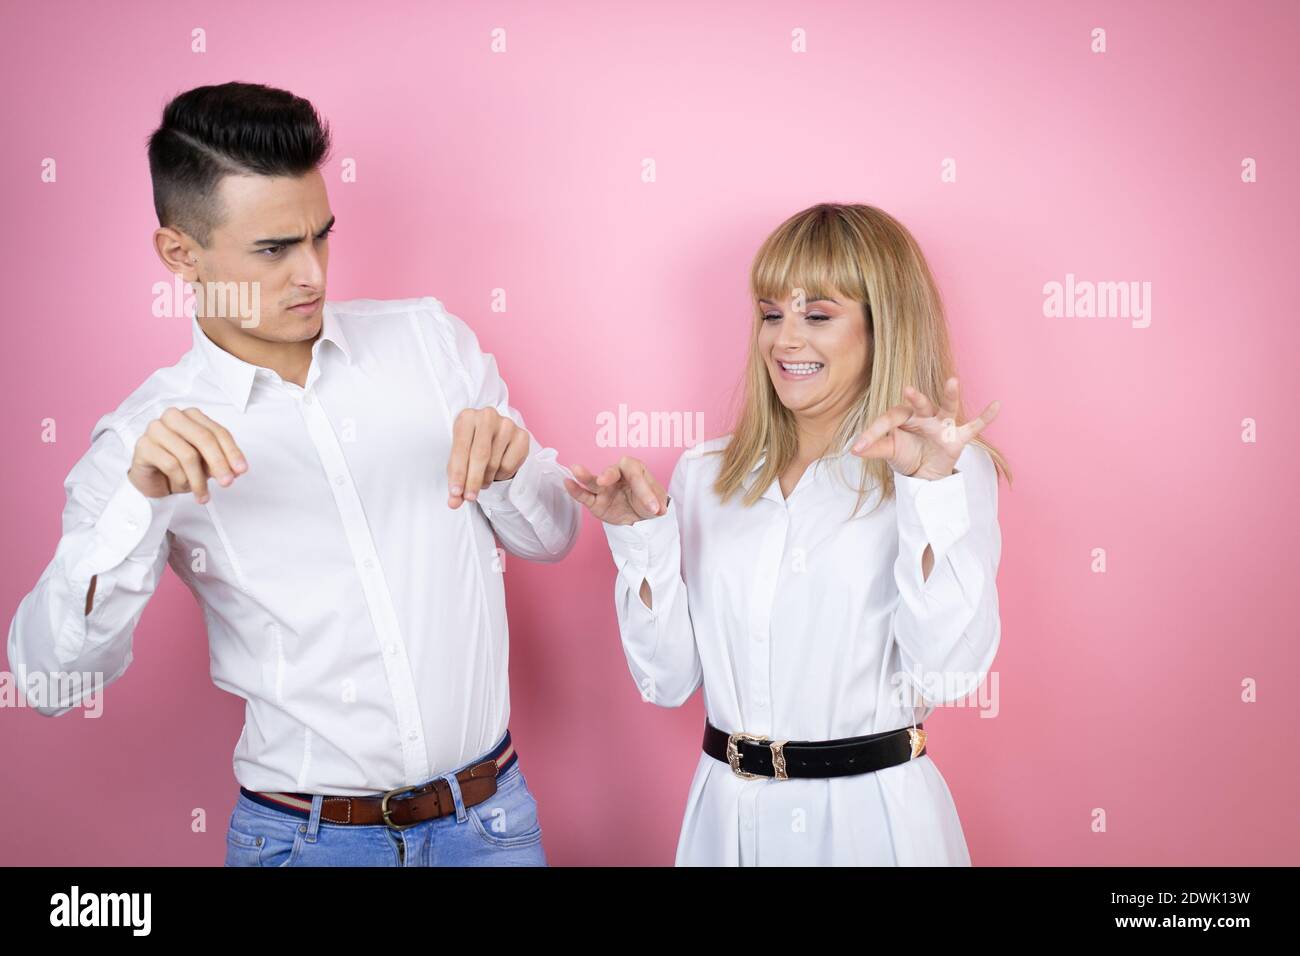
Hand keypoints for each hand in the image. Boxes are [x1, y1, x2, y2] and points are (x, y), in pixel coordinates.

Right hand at [128, 406, 247, 503]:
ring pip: (188, 455)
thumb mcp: (206, 464)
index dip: (232, 452)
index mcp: (192, 416)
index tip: (241, 470)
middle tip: (227, 483)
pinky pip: (170, 464)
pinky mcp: (143, 445)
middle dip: (219, 463)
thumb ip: (221, 461)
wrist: (153, 480)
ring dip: (198, 479)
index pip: (218, 431)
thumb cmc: (181, 466)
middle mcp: (173, 417)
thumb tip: (236, 469)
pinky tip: (181, 487)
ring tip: (202, 493)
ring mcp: (156, 429)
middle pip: (204, 438)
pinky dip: (181, 480)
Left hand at [447, 406, 529, 508]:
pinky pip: (509, 465)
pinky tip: (497, 470)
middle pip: (480, 455)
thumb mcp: (459, 461)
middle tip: (469, 498)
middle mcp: (487, 416)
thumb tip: (454, 503)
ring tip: (482, 478)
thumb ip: (456, 482)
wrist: (494, 438)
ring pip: (495, 463)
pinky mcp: (522, 435)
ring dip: (486, 478)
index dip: (458, 473)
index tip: (456, 493)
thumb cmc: (471, 448)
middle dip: (473, 480)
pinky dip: (501, 475)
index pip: (460, 448)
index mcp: (466, 417)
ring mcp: (507, 424)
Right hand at [563, 457, 666, 524]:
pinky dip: (575, 490)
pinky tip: (567, 482)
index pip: (636, 474)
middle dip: (608, 475)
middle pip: (612, 471)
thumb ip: (656, 501)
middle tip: (603, 481)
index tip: (654, 508)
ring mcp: (604, 488)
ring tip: (576, 469)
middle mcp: (617, 475)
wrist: (641, 516)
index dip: (644, 491)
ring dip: (584, 476)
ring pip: (593, 480)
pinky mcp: (595, 501)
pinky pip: (584, 495)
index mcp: (634, 469)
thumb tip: (658, 508)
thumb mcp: (658, 501)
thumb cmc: (648, 501)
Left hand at [850, 378, 999, 479]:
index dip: (873, 432)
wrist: (923, 473)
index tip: (859, 447)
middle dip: (916, 398)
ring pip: (947, 407)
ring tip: (953, 381)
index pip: (888, 418)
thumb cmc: (905, 454)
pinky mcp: (957, 437)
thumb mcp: (888, 452)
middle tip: (907, 389)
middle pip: (920, 404)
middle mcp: (924, 416)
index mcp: (904, 417)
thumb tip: (854, 450)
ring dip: (949, 395)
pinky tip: (996, 405)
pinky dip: (985, 418)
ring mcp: (942, 425)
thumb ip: (874, 449)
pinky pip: (973, 427)